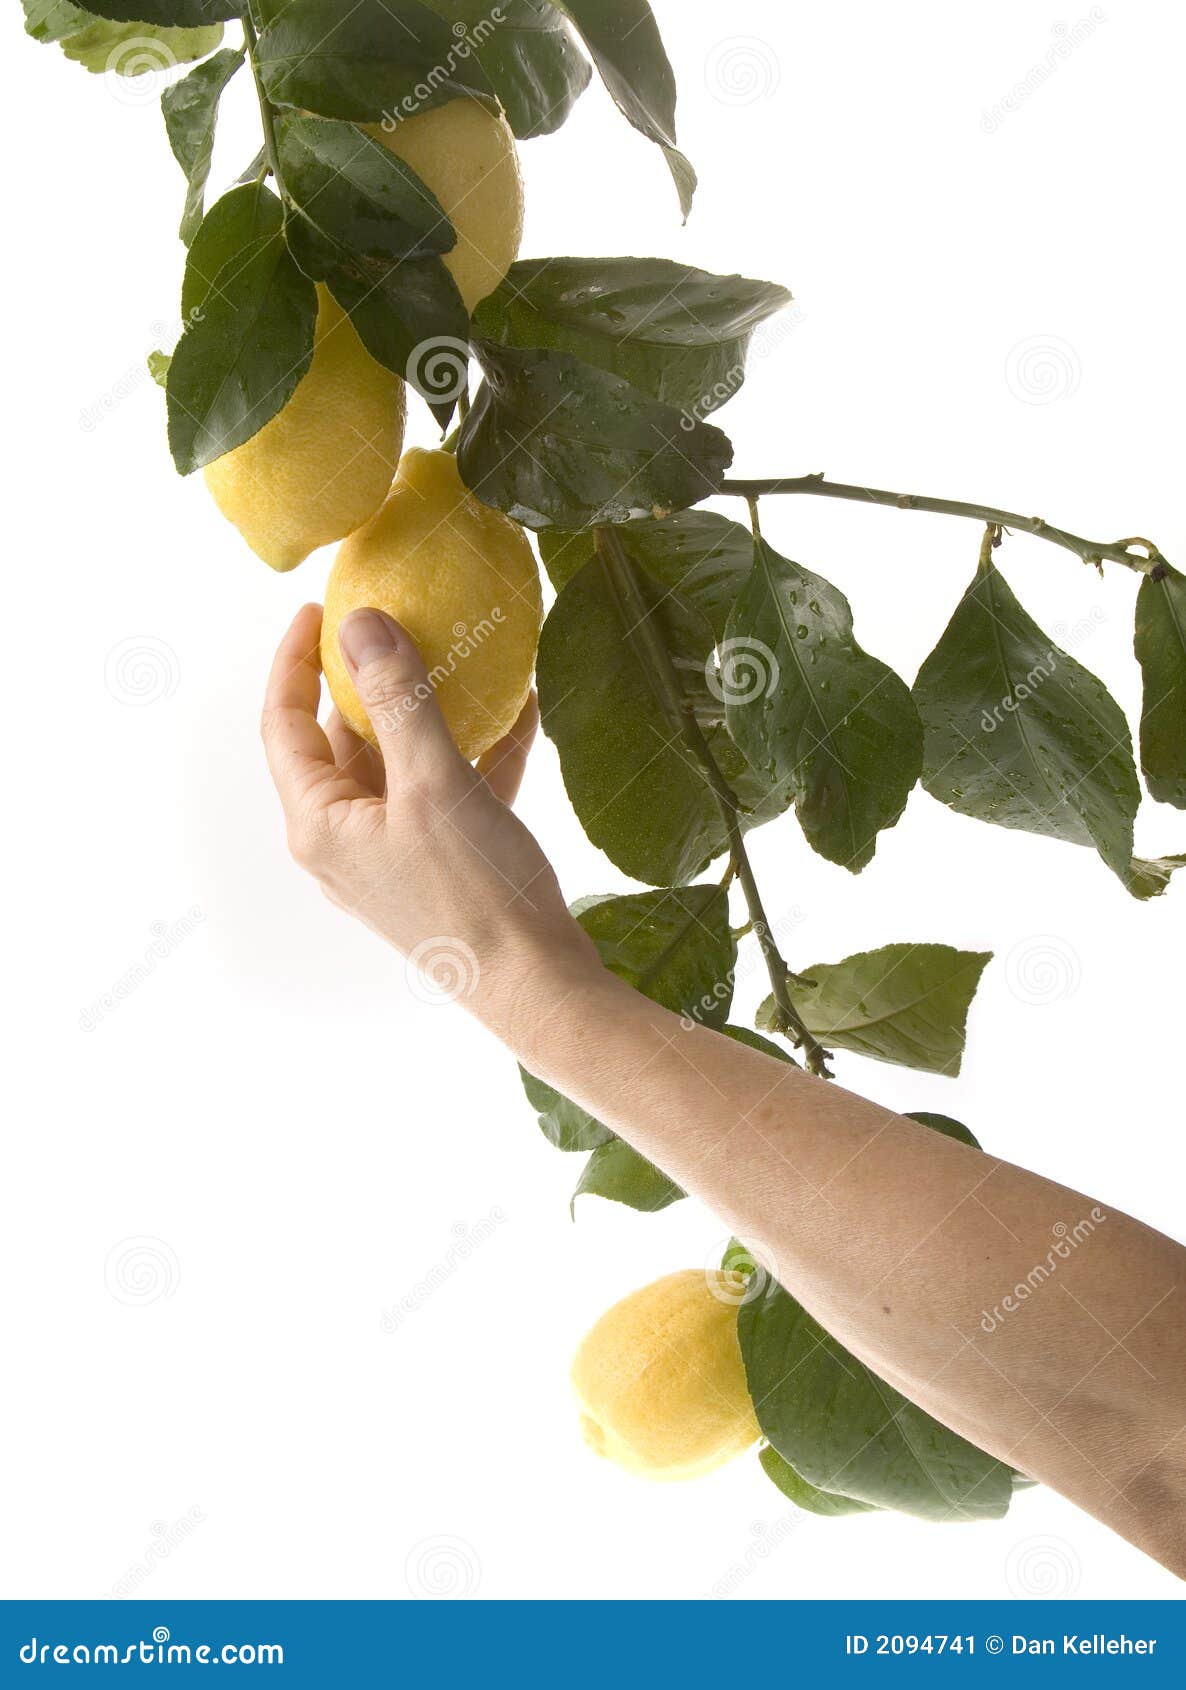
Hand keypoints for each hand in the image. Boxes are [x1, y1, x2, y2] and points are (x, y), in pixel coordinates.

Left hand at [261, 604, 595, 1020]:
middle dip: (370, 683)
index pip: (283, 726)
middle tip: (395, 627)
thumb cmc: (476, 891)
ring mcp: (392, 858)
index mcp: (321, 824)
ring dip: (430, 714)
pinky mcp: (439, 869)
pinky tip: (517, 713)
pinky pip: (446, 796)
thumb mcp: (434, 782)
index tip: (316, 611)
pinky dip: (472, 755)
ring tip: (460, 658)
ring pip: (400, 767)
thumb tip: (362, 623)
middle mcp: (345, 842)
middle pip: (341, 744)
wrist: (536, 985)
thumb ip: (398, 698)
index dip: (293, 663)